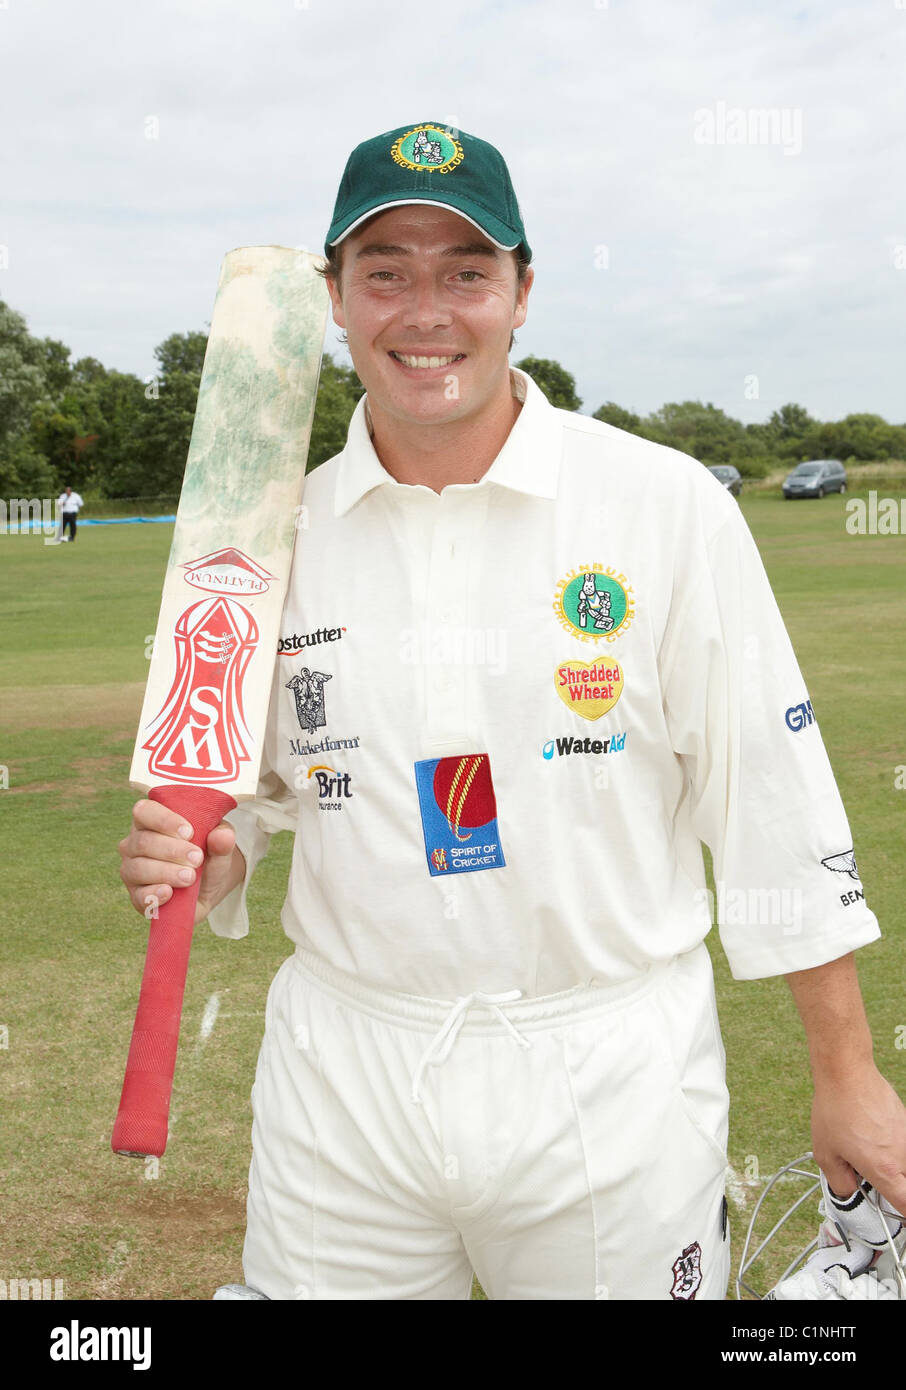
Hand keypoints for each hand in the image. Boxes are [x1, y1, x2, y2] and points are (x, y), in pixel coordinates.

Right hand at [118, 797, 240, 925]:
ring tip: (190, 877)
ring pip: (138, 868)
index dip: (164, 820)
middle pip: (143, 842)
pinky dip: (154, 893)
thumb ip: (222, 838)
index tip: (188, 832)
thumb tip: (223, 835)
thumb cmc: (206, 856)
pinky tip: (168, 892)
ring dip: (166, 872)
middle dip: (172, 850)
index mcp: (150, 821)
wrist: (207, 888)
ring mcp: (132, 871)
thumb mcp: (219, 845)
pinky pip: (138, 896)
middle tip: (197, 858)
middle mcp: (135, 844)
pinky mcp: (136, 897)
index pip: (145, 811)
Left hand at [811, 1062, 905, 1213]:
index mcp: (883, 1169)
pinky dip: (888, 1144)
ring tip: (863, 1146)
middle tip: (868, 1174)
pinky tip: (868, 1131)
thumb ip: (840, 1181)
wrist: (847, 1073)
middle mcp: (901, 1155)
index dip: (904, 1215)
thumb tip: (849, 1191)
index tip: (898, 1216)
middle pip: (904, 1182)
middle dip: (891, 1184)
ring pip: (902, 1161)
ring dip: (888, 1162)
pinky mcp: (905, 1121)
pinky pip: (900, 1143)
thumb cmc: (835, 1110)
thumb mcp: (826, 1153)